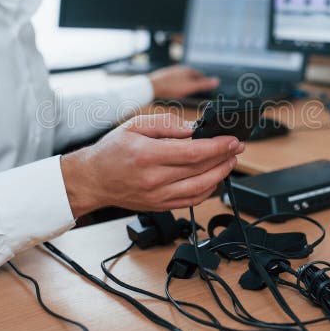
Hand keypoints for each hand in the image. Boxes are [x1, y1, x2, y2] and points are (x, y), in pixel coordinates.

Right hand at [61, 113, 244, 215]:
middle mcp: (154, 179)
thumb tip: (192, 128)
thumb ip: (165, 124)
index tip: (232, 140)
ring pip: (200, 189)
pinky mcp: (159, 206)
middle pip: (200, 171)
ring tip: (230, 162)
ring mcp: (157, 196)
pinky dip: (208, 191)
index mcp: (147, 155)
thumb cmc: (111, 151)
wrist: (93, 180)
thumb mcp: (134, 125)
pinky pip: (191, 202)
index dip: (217, 147)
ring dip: (220, 175)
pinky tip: (214, 179)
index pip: (192, 153)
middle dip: (224, 158)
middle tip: (237, 148)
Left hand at [148, 65, 219, 98]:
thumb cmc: (170, 87)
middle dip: (195, 82)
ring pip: (183, 77)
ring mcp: (172, 72)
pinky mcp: (164, 76)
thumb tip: (217, 81)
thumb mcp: (190, 87)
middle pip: (192, 76)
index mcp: (188, 70)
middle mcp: (180, 69)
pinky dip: (177, 84)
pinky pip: (174, 80)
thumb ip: (203, 84)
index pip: (201, 75)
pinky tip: (174, 89)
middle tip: (198, 89)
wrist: (151, 86)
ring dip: (186, 83)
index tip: (207, 88)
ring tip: (187, 90)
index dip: (204, 82)